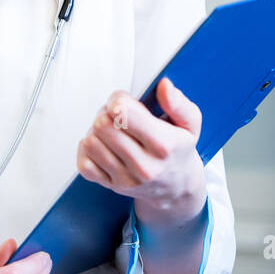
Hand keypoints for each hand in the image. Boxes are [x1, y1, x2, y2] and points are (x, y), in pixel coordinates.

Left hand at [78, 79, 206, 227]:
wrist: (176, 187)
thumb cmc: (179, 151)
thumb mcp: (190, 125)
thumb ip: (178, 103)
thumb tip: (164, 86)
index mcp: (163, 145)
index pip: (123, 113)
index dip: (118, 99)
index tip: (123, 101)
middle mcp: (144, 165)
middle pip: (103, 125)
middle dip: (106, 112)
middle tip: (116, 114)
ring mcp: (126, 178)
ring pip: (91, 142)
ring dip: (96, 130)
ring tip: (111, 130)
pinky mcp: (112, 186)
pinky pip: (84, 165)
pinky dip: (88, 151)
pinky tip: (102, 145)